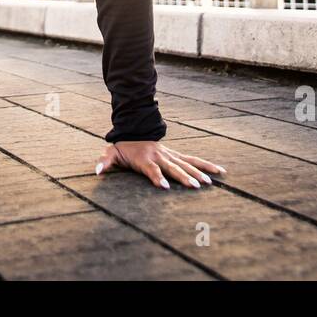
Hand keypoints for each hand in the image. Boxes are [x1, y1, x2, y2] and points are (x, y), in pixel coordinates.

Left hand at [94, 141, 225, 189]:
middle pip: (173, 168)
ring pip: (187, 164)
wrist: (136, 130)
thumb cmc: (124, 147)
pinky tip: (220, 171)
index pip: (151, 169)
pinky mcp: (177, 155)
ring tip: (210, 183)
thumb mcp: (112, 153)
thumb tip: (96, 171)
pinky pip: (193, 160)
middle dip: (184, 177)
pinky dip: (206, 165)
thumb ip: (105, 162)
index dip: (157, 177)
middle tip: (195, 187)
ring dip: (198, 173)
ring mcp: (170, 155)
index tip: (164, 187)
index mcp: (144, 158)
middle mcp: (160, 156)